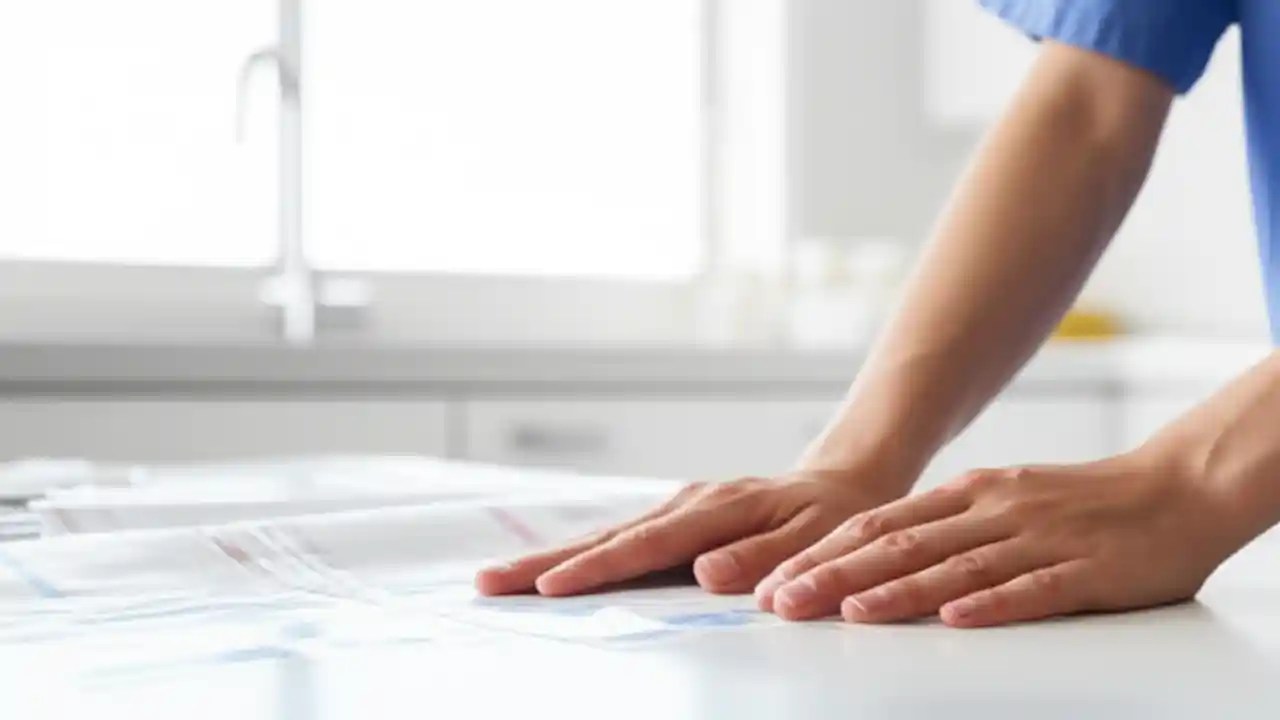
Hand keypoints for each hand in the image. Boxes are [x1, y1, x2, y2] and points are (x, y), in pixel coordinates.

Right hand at [474, 470, 905, 596]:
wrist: (844, 483)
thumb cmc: (836, 517)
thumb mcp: (818, 537)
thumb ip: (767, 557)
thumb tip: (707, 573)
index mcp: (720, 508)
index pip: (648, 546)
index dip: (597, 568)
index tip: (552, 588)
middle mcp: (690, 503)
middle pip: (607, 536)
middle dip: (545, 561)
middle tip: (488, 582)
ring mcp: (679, 508)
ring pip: (606, 535)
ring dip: (550, 558)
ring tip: (497, 579)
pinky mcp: (676, 518)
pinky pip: (620, 538)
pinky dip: (579, 554)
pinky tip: (546, 571)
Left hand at [755, 452, 1246, 627]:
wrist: (1174, 488)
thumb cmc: (1082, 502)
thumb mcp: (1001, 499)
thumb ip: (945, 522)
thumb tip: (877, 548)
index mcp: (969, 493)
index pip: (879, 524)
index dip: (824, 553)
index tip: (777, 578)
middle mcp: (992, 510)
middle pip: (900, 544)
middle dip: (835, 574)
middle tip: (783, 600)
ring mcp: (1036, 538)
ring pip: (954, 565)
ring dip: (896, 592)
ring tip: (847, 613)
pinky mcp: (1083, 569)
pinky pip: (1033, 589)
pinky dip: (991, 603)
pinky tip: (956, 619)